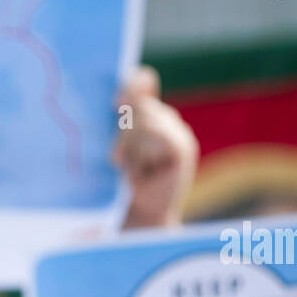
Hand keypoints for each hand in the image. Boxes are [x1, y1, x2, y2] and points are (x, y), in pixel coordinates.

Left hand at [113, 66, 198, 229]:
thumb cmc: (125, 183)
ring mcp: (180, 133)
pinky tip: (143, 172)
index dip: (130, 85)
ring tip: (130, 169)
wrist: (142, 215)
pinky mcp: (182, 149)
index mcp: (151, 115)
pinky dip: (144, 155)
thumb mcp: (119, 147)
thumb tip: (121, 94)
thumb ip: (123, 123)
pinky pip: (158, 137)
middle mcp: (169, 120)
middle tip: (117, 160)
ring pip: (146, 121)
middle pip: (139, 104)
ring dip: (130, 147)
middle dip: (123, 132)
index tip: (114, 103)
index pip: (143, 81)